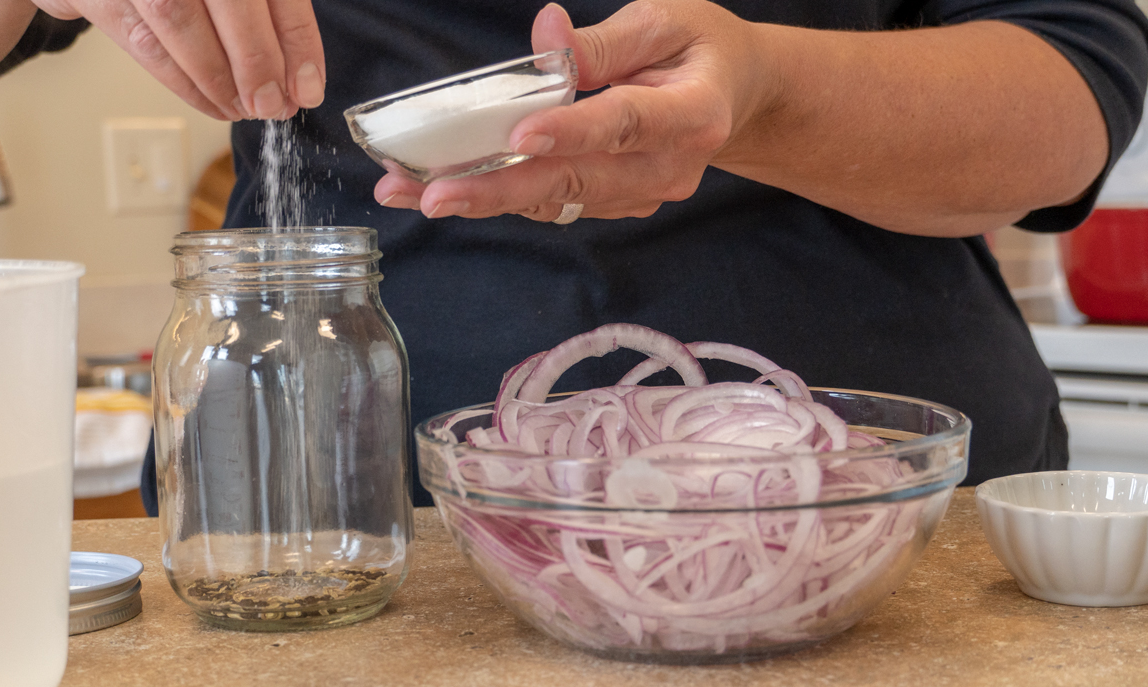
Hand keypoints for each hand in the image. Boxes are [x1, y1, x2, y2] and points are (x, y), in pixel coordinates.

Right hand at [35, 0, 324, 120]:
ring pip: (181, 24)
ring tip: (247, 110)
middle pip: (230, 2)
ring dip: (221, 81)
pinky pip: (146, 45)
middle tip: (274, 105)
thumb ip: (270, 15)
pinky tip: (214, 103)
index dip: (297, 43)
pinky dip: (186, 84)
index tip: (308, 87)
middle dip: (257, 65)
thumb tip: (300, 80)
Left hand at [374, 1, 775, 220]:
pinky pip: (554, 204)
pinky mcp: (618, 203)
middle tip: (433, 193)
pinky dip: (500, 196)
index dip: (572, 131)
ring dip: (483, 197)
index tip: (519, 136)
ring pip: (556, 201)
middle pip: (577, 181)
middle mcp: (668, 167)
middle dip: (499, 189)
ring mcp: (643, 194)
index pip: (625, 124)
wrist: (736, 96)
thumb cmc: (701, 50)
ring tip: (412, 191)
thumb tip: (545, 36)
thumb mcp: (666, 21)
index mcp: (692, 114)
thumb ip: (605, 40)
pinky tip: (445, 188)